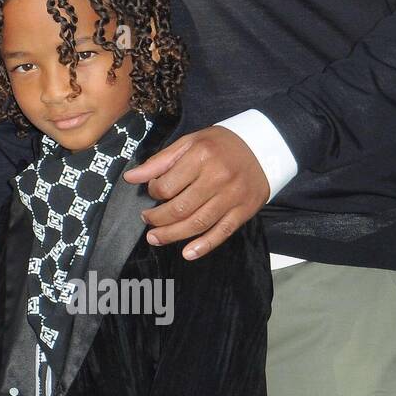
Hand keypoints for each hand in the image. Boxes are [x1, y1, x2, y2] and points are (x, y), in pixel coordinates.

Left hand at [123, 126, 268, 259]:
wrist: (264, 146)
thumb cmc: (220, 144)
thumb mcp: (189, 142)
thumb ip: (159, 161)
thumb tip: (131, 178)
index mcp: (200, 157)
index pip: (167, 185)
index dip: (153, 192)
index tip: (152, 192)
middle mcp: (217, 178)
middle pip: (180, 208)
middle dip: (158, 219)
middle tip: (147, 220)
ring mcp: (232, 197)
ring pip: (198, 223)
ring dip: (173, 235)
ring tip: (156, 238)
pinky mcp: (244, 211)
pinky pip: (222, 232)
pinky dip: (204, 246)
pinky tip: (187, 253)